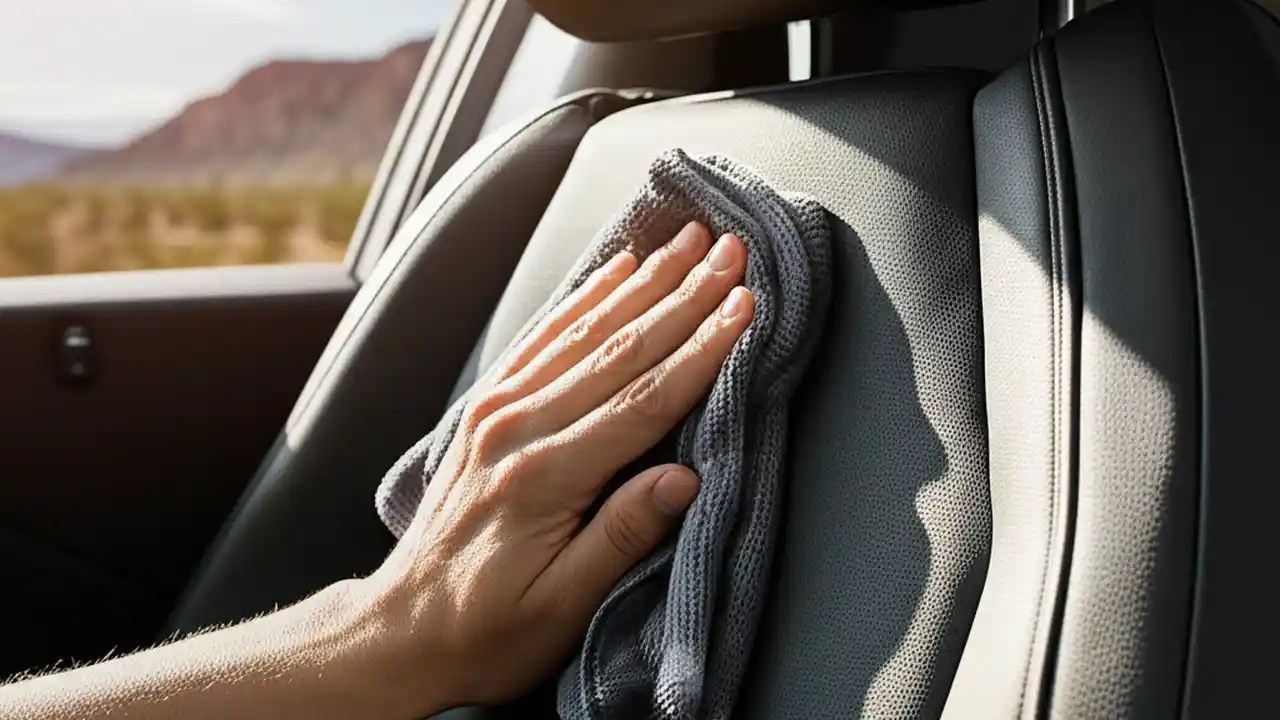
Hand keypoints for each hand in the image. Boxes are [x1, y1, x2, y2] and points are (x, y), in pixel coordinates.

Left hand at [363, 221, 752, 714]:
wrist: (403, 629)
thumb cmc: (488, 631)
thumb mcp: (562, 607)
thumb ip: (622, 537)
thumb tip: (685, 479)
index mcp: (544, 477)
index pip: (642, 399)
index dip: (700, 349)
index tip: (743, 305)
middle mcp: (517, 428)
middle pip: (618, 348)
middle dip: (683, 295)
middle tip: (732, 251)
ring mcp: (496, 410)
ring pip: (583, 329)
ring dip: (642, 281)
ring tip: (688, 241)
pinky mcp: (486, 408)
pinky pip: (542, 335)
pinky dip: (583, 297)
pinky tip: (615, 268)